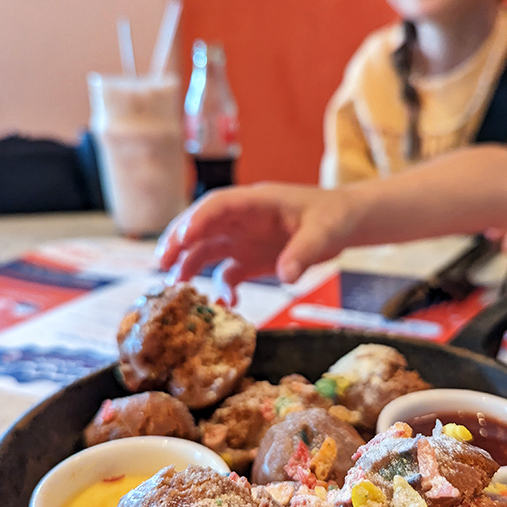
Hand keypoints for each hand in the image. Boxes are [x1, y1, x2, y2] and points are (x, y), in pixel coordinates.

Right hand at [155, 183, 356, 302]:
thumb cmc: (334, 217)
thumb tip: (286, 277)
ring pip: (207, 249)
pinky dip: (222, 288)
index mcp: (256, 202)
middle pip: (201, 226)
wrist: (346, 223)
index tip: (182, 238)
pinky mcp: (251, 259)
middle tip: (161, 265)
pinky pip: (228, 274)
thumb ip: (304, 252)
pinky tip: (227, 304)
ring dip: (189, 265)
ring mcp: (244, 239)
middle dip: (178, 242)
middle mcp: (243, 220)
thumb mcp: (324, 232)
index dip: (198, 220)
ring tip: (176, 286)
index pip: (218, 205)